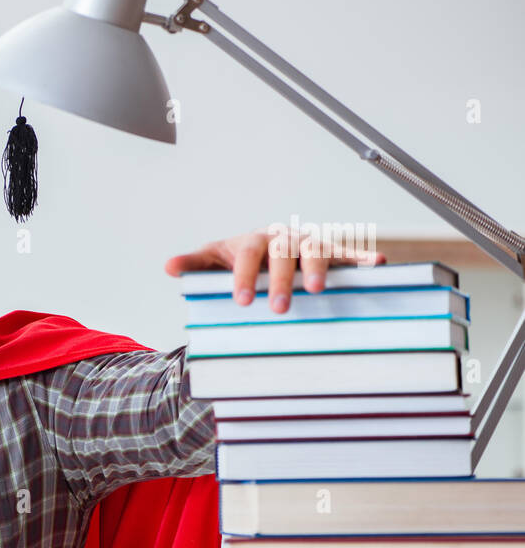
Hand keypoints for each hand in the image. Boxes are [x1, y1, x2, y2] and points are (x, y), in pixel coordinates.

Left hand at [163, 225, 385, 312]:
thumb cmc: (240, 256)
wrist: (267, 245)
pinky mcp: (331, 252)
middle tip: (279, 307)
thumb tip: (169, 268)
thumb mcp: (215, 259)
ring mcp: (308, 244)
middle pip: (283, 254)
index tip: (241, 301)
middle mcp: (284, 239)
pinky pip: (349, 253)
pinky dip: (362, 257)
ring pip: (316, 250)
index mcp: (254, 241)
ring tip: (317, 290)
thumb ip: (195, 264)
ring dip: (318, 267)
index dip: (245, 276)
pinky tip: (378, 264)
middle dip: (281, 280)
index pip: (248, 255)